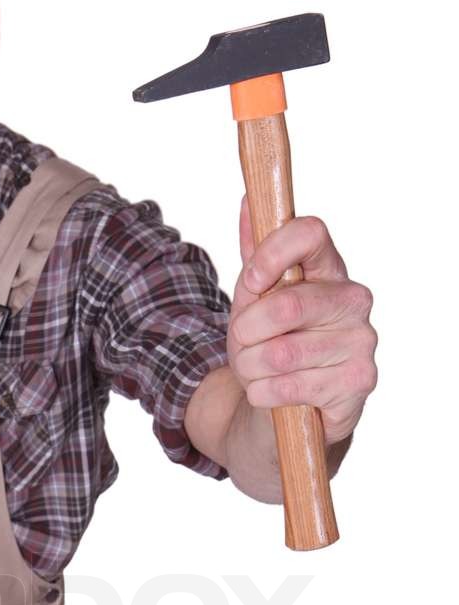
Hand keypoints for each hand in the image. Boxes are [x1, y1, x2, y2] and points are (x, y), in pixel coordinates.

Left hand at [227, 197, 377, 443]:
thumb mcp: (253, 299)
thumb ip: (254, 255)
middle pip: (287, 304)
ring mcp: (362, 341)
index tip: (253, 281)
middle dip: (247, 331)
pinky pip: (288, 387)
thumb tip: (248, 201)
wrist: (284, 403)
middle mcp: (354, 299)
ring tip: (256, 370)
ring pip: (281, 353)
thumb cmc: (269, 342)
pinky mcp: (358, 382)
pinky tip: (271, 392)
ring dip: (250, 367)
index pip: (311, 233)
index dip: (271, 255)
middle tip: (243, 342)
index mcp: (329, 268)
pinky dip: (263, 393)